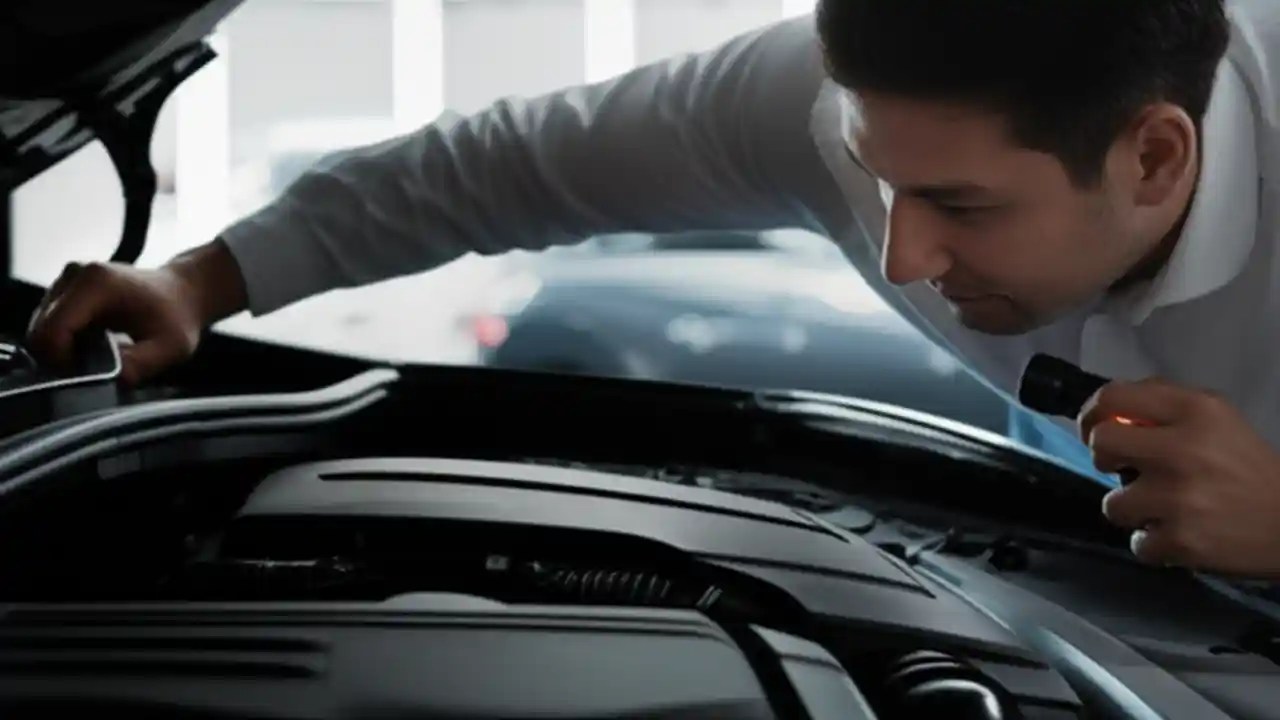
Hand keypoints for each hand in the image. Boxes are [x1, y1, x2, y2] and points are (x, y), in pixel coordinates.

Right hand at [25, 261, 204, 385]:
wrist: (182, 293)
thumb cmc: (178, 318)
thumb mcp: (170, 348)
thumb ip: (138, 365)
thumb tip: (108, 379)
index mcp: (96, 283)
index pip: (51, 331)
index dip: (61, 361)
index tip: (88, 374)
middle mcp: (75, 275)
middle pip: (40, 330)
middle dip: (60, 358)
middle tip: (94, 370)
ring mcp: (67, 279)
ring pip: (41, 329)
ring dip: (62, 350)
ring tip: (97, 356)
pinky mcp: (65, 289)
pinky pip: (49, 324)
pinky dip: (65, 341)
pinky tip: (92, 346)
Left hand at [1079, 378, 1279, 577]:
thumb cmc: (1249, 468)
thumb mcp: (1217, 419)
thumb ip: (1164, 408)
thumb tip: (1109, 411)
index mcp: (1194, 410)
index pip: (1113, 397)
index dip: (1092, 414)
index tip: (1093, 429)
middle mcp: (1182, 448)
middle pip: (1101, 444)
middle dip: (1104, 459)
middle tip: (1125, 469)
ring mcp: (1179, 497)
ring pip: (1112, 504)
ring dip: (1133, 511)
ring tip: (1163, 510)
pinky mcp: (1181, 540)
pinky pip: (1138, 544)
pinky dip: (1154, 545)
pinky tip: (1178, 536)